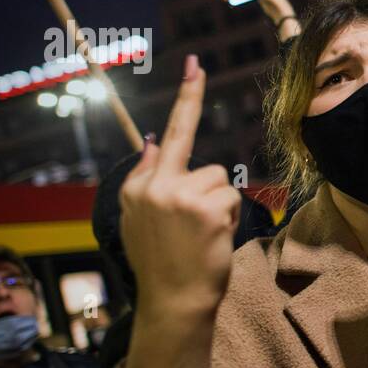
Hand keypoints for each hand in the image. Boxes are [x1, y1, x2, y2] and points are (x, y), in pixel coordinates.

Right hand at [120, 55, 241, 317]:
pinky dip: (228, 218)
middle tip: (195, 82)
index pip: (167, 136)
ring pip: (220, 180)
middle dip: (197, 132)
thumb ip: (144, 181)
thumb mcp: (137, 220)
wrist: (173, 301)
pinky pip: (231, 199)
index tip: (196, 65)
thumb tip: (152, 142)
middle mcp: (154, 185)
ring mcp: (180, 195)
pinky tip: (212, 239)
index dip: (186, 99)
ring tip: (201, 235)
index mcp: (136, 187)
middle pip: (198, 155)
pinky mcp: (206, 208)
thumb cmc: (160, 263)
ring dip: (219, 205)